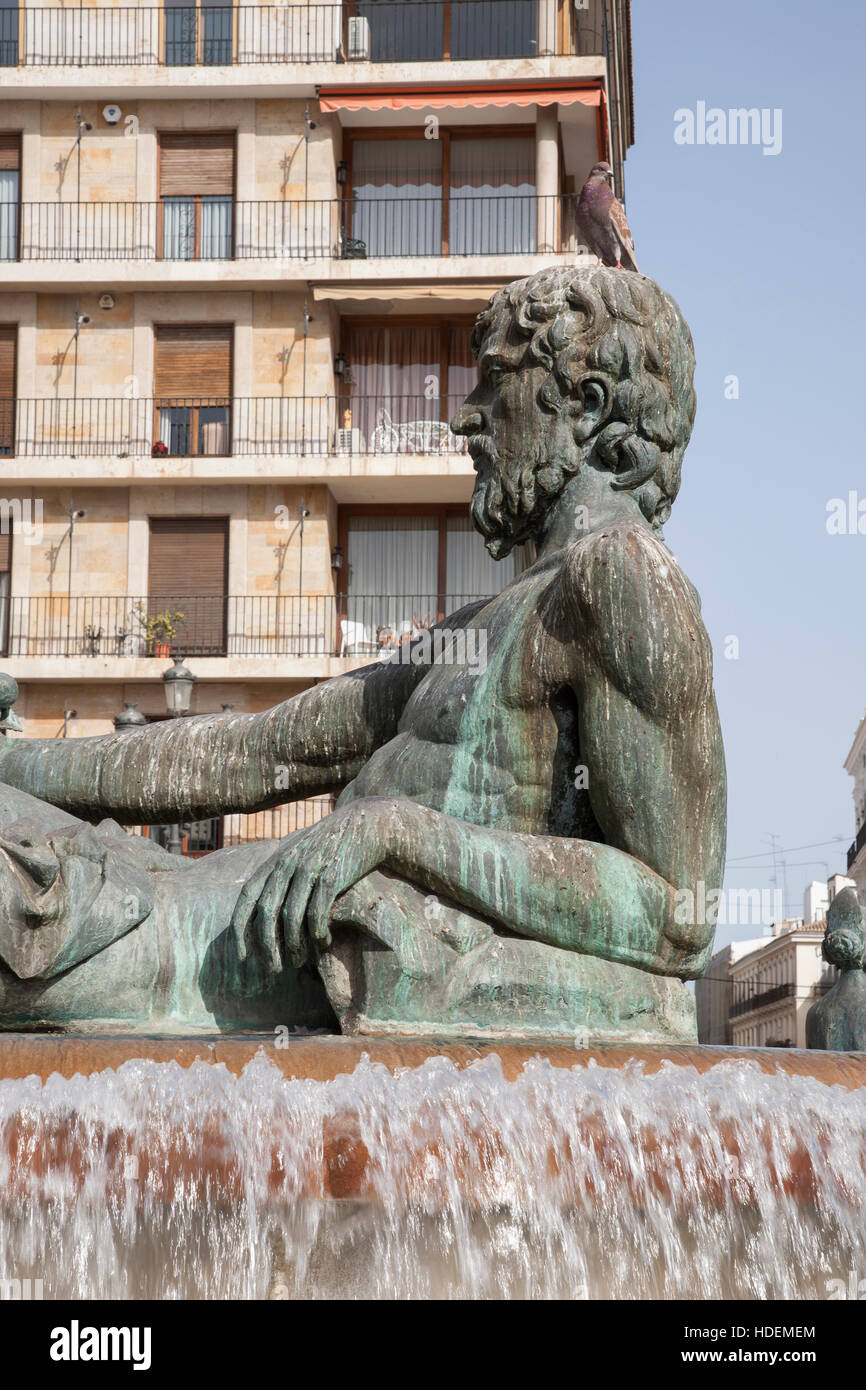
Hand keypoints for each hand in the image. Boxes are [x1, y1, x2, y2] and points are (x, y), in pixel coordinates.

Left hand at [230, 797, 402, 970]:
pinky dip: (317, 933)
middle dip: (266, 946)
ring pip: (291, 916)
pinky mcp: (332, 875)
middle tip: (273, 970)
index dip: (241, 930)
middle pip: (266, 913)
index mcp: (275, 859)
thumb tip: (260, 907)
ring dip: (293, 946)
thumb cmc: (332, 844)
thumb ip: (280, 873)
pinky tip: (323, 944)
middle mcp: (287, 862)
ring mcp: (310, 868)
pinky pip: (318, 912)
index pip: (246, 898)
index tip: (244, 956)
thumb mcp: (300, 850)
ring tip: (298, 963)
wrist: (369, 823)